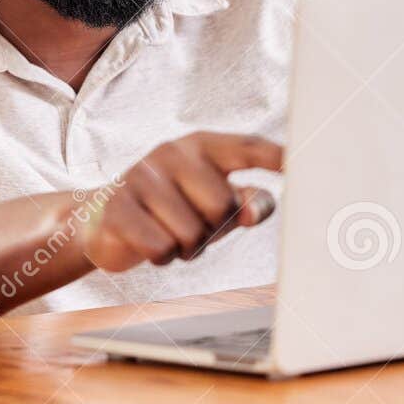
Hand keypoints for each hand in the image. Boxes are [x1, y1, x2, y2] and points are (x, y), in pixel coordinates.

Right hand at [80, 132, 283, 273]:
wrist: (102, 221)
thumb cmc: (171, 211)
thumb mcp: (212, 203)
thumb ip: (244, 202)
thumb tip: (259, 208)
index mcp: (201, 146)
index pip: (247, 148)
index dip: (276, 157)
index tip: (300, 164)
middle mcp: (172, 153)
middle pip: (222, 205)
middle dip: (213, 230)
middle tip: (192, 228)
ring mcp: (141, 177)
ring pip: (192, 234)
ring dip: (186, 249)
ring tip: (168, 235)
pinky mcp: (117, 207)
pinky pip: (161, 248)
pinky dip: (161, 257)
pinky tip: (148, 244)